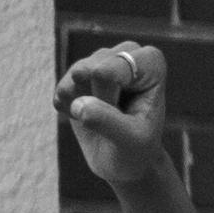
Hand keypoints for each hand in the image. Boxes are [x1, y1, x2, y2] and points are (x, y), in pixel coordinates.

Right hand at [58, 41, 176, 194]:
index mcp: (151, 63)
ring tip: (106, 117)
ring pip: (73, 79)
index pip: (107, 72)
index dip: (108, 99)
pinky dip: (71, 110)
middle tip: (117, 116)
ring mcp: (100, 60)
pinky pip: (62, 90)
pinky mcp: (78, 74)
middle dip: (96, 101)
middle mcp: (126, 52)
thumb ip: (108, 121)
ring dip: (83, 106)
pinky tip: (90, 117)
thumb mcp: (131, 141)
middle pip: (89, 71)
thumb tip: (77, 104)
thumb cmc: (138, 148)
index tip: (129, 114)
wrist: (126, 160)